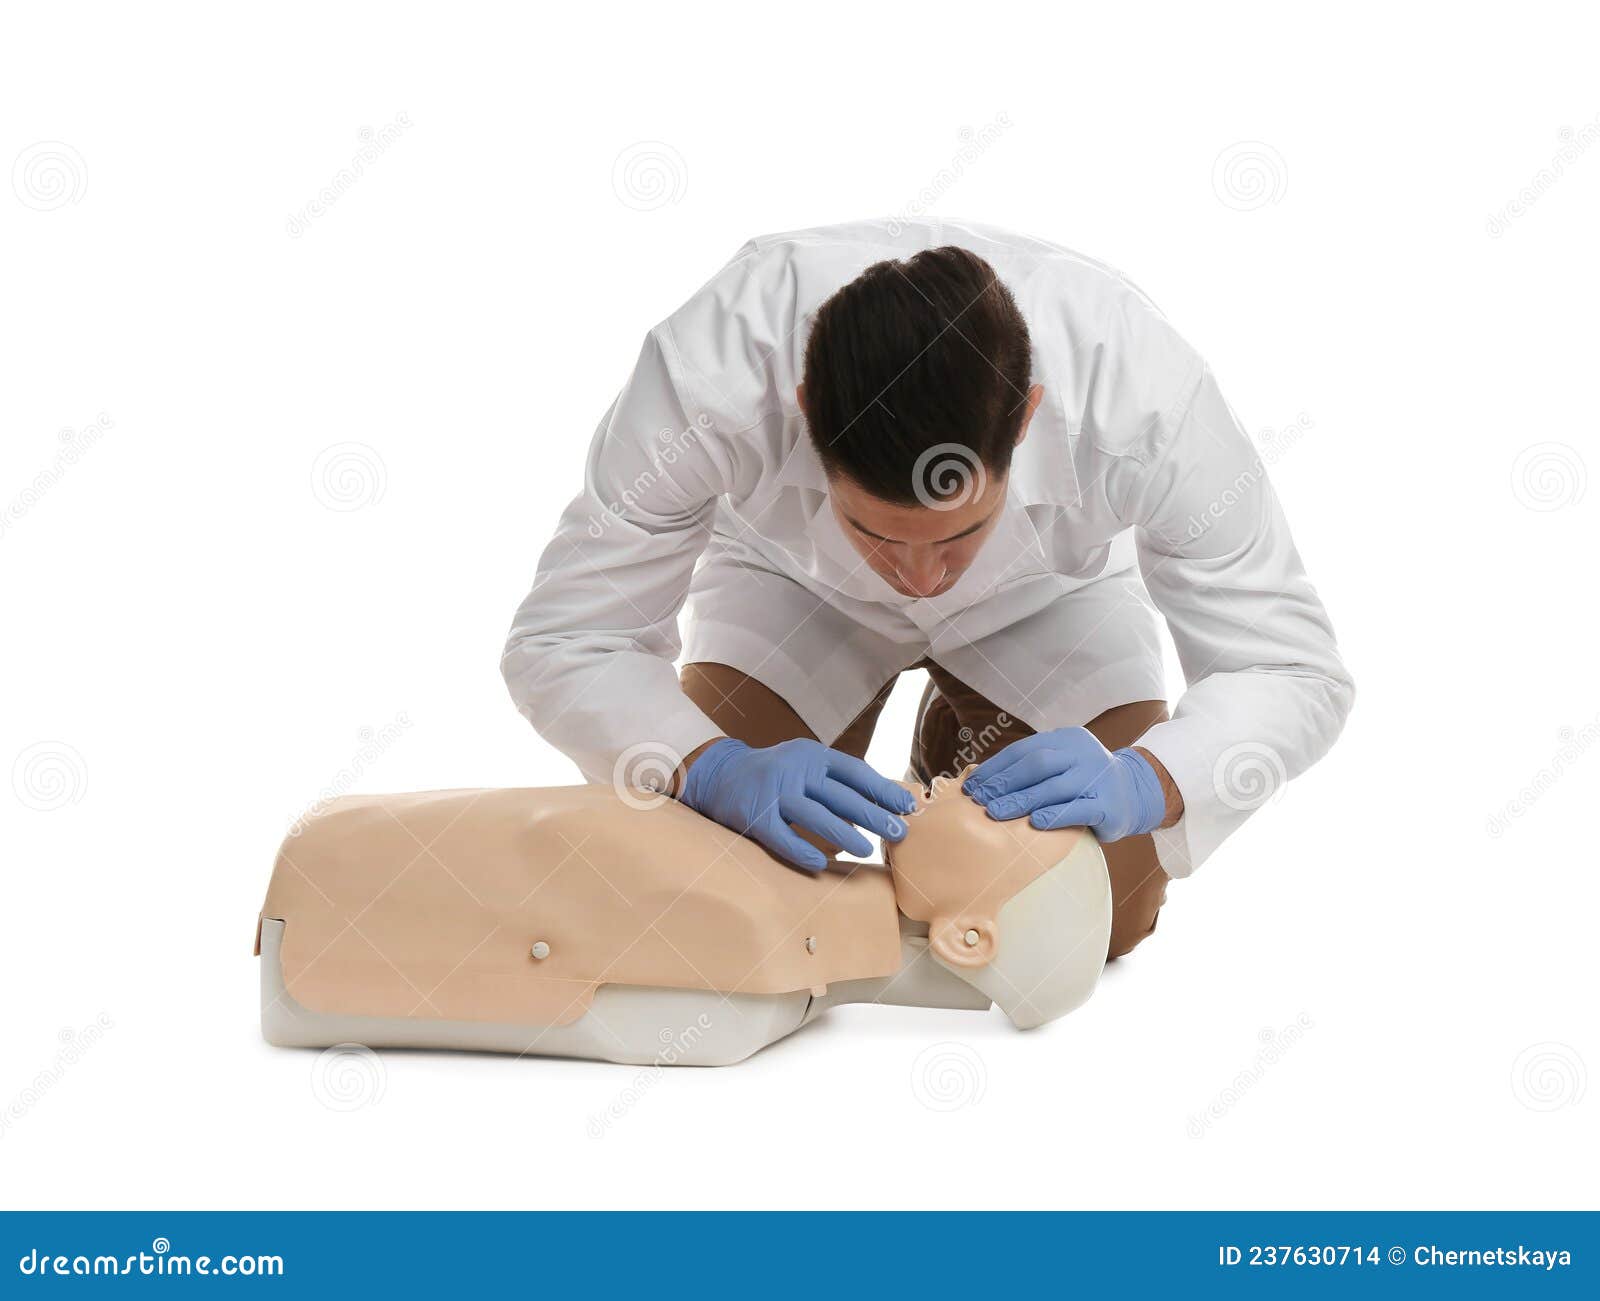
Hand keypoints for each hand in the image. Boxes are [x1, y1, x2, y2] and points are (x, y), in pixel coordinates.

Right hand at [678, 737, 914, 871]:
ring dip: (845, 835)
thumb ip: (837, 781)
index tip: (906, 807)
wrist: (719, 773)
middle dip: (874, 816)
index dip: (882, 790)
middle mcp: (794, 770)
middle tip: (900, 834)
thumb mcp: (806, 765)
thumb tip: (885, 803)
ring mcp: (773, 792)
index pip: (855, 771)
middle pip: (841, 795)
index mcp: (812, 755)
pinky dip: (801, 851)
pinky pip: (782, 837)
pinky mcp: (754, 815)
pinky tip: (820, 864)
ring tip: (867, 850)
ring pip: (816, 816)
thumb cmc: (776, 775)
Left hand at [963, 727, 1165, 842]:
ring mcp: (1098, 778)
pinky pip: (1079, 809)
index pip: (1024, 750)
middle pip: (1037, 765)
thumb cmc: (1084, 780)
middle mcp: (1084, 754)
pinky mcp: (1109, 805)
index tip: (972, 784)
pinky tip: (1035, 822)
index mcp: (1067, 739)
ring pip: (1054, 787)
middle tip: (980, 799)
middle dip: (1004, 782)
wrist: (1135, 793)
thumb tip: (982, 778)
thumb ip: (1032, 766)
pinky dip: (1055, 815)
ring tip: (995, 813)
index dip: (995, 767)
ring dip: (1021, 801)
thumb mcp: (1063, 763)